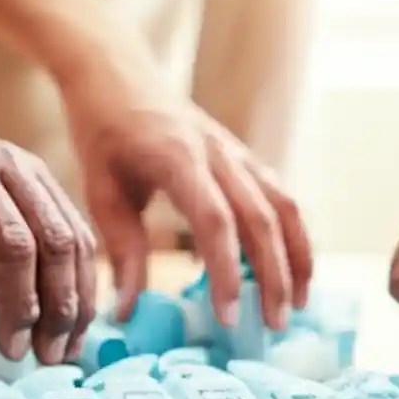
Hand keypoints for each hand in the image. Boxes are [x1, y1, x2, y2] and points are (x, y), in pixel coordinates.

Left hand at [0, 114, 95, 365]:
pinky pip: (76, 234)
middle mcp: (8, 161)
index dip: (19, 302)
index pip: (13, 243)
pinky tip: (68, 321)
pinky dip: (78, 281)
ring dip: (77, 300)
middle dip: (59, 308)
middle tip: (47, 361)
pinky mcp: (44, 182)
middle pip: (56, 241)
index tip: (9, 351)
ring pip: (77, 239)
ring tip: (63, 350)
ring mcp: (33, 168)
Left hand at [58, 66, 311, 328]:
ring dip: (296, 257)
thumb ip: (122, 251)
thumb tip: (128, 313)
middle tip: (275, 326)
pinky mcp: (244, 156)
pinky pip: (280, 196)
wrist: (116, 72)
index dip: (226, 273)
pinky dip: (292, 235)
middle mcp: (217, 153)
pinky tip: (291, 269)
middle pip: (261, 219)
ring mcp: (237, 152)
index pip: (215, 222)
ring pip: (283, 206)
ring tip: (299, 303)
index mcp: (177, 158)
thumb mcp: (100, 192)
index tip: (229, 319)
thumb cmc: (102, 132)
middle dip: (274, 277)